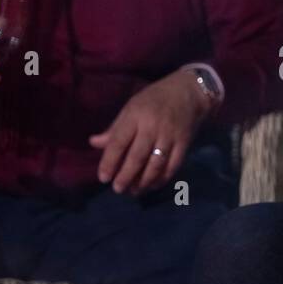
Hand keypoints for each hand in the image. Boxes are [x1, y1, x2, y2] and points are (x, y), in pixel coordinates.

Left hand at [89, 70, 212, 195]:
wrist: (188, 92)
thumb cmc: (154, 99)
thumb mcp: (131, 107)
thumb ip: (115, 128)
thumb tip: (94, 143)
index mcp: (135, 116)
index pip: (119, 142)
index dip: (109, 161)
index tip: (103, 178)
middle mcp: (152, 127)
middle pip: (137, 157)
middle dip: (126, 176)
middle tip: (117, 189)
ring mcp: (170, 136)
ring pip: (155, 165)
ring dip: (143, 181)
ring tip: (133, 191)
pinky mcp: (184, 144)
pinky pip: (172, 166)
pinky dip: (161, 179)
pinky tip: (152, 185)